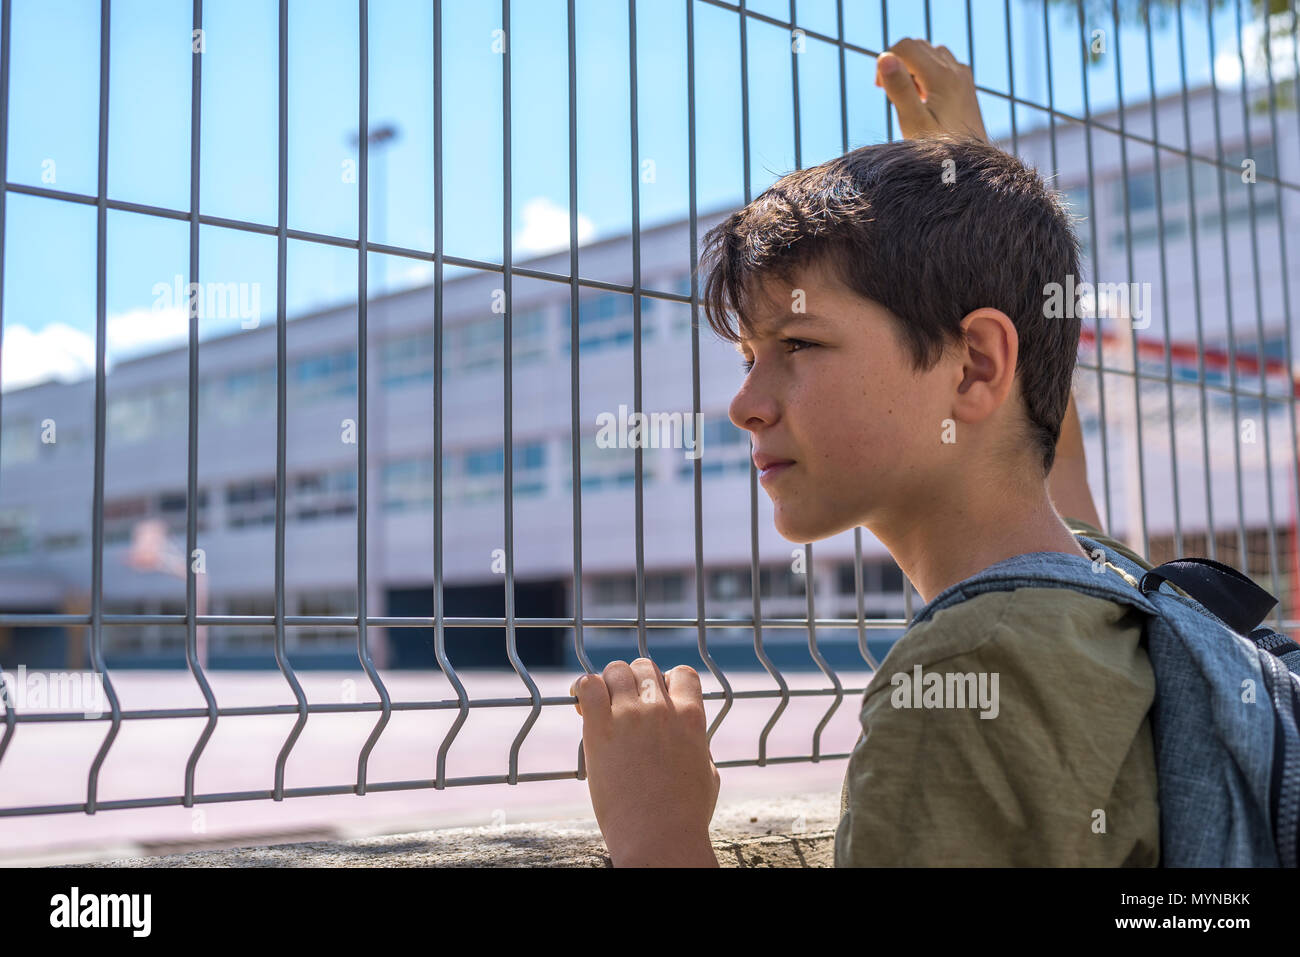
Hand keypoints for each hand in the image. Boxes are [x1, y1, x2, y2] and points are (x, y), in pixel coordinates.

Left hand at [571, 658, 720, 866]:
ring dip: (609, 683)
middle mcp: (662, 709)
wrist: (658, 838)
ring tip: (602, 704)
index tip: (656, 698)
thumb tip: (691, 738)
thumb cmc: (685, 815)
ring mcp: (631, 715)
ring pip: (615, 670)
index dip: (667, 682)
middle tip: (624, 704)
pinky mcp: (600, 727)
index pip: (681, 673)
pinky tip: (582, 706)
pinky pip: (587, 685)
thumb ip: (698, 745)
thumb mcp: (707, 772)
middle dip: (634, 681)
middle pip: (644, 667)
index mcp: (692, 717)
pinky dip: (583, 689)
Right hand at [875, 38, 987, 141]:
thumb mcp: (913, 122)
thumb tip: (884, 57)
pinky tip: (925, 97)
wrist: (970, 166)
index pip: (905, 46)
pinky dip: (927, 71)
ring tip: (910, 97)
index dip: (886, 62)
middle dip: (899, 63)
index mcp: (940, 76)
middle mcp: (955, 69)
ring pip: (930, 52)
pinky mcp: (966, 84)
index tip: (880, 89)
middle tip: (893, 95)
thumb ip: (899, 88)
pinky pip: (943, 62)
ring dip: (913, 67)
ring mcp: (963, 75)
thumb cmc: (939, 150)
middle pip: (917, 46)